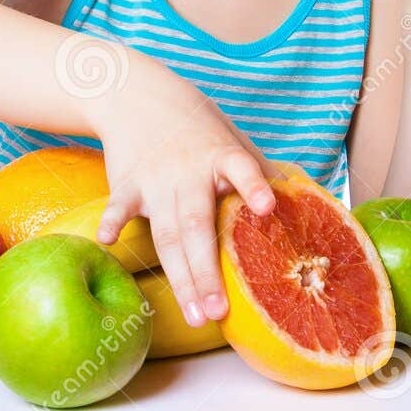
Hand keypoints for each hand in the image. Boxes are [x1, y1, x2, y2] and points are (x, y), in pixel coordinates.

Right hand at [86, 71, 276, 326]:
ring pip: (168, 234)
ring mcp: (157, 179)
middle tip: (220, 312)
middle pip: (198, 225)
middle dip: (208, 271)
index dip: (254, 186)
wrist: (138, 96)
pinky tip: (107, 242)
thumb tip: (303, 202)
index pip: (242, 168)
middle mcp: (190, 171)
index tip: (266, 207)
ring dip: (180, 276)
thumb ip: (261, 170)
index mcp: (222, 156)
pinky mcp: (127, 183)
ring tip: (194, 314)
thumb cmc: (196, 124)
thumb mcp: (233, 137)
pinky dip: (113, 222)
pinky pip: (120, 206)